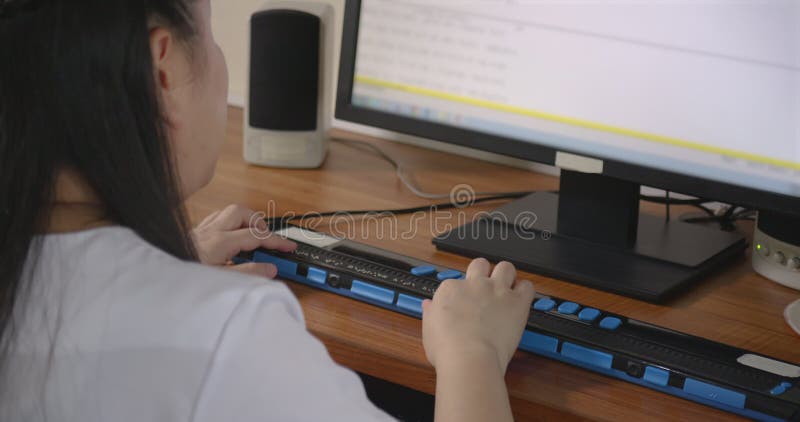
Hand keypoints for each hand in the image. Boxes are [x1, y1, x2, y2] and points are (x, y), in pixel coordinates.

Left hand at [193, 204, 295, 277]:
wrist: (157, 282)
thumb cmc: (184, 281)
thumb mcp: (221, 281)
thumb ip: (248, 274)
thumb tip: (269, 269)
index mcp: (220, 242)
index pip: (256, 235)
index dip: (276, 240)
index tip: (288, 247)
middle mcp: (210, 231)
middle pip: (241, 213)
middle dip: (259, 222)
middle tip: (267, 239)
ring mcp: (200, 231)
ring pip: (227, 213)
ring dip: (243, 221)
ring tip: (251, 237)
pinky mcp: (191, 235)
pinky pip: (214, 220)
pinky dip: (227, 224)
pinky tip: (229, 237)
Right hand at [422, 258, 534, 373]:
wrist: (469, 358)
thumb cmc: (448, 348)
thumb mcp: (428, 330)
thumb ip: (430, 313)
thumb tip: (428, 306)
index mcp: (451, 289)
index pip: (457, 282)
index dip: (461, 293)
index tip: (464, 304)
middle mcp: (474, 284)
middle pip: (480, 264)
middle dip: (483, 272)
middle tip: (485, 287)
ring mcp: (496, 290)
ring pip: (506, 267)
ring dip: (506, 276)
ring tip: (506, 289)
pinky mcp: (516, 302)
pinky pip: (527, 286)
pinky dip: (525, 290)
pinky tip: (521, 299)